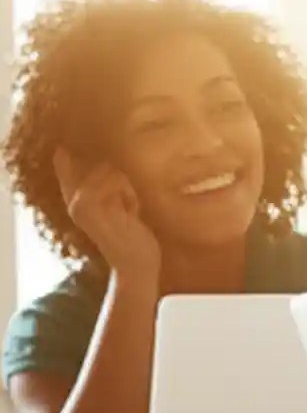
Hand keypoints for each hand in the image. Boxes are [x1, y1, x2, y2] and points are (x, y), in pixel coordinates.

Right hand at [53, 148, 159, 282]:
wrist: (136, 265)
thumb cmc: (133, 237)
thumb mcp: (119, 210)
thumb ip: (109, 190)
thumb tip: (109, 165)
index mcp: (78, 203)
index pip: (65, 171)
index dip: (64, 158)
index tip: (63, 148)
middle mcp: (75, 203)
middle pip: (101, 166)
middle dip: (122, 181)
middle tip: (128, 206)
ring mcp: (82, 204)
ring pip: (111, 172)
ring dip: (128, 190)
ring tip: (130, 211)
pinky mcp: (93, 206)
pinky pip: (117, 181)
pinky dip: (131, 196)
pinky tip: (132, 214)